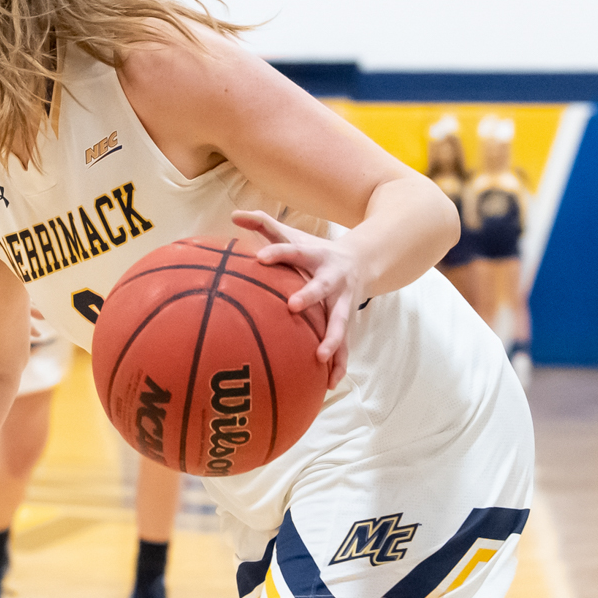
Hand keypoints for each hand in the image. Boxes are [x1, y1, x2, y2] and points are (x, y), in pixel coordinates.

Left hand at [233, 210, 359, 386]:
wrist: (362, 261)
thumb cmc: (316, 251)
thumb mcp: (293, 234)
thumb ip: (264, 224)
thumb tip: (234, 214)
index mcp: (315, 257)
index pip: (293, 252)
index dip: (278, 253)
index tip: (260, 258)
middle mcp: (332, 279)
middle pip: (321, 287)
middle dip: (309, 295)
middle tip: (293, 306)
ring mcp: (343, 302)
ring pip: (340, 322)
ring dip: (332, 339)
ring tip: (320, 357)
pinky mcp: (348, 322)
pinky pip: (345, 345)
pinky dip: (339, 364)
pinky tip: (329, 384)